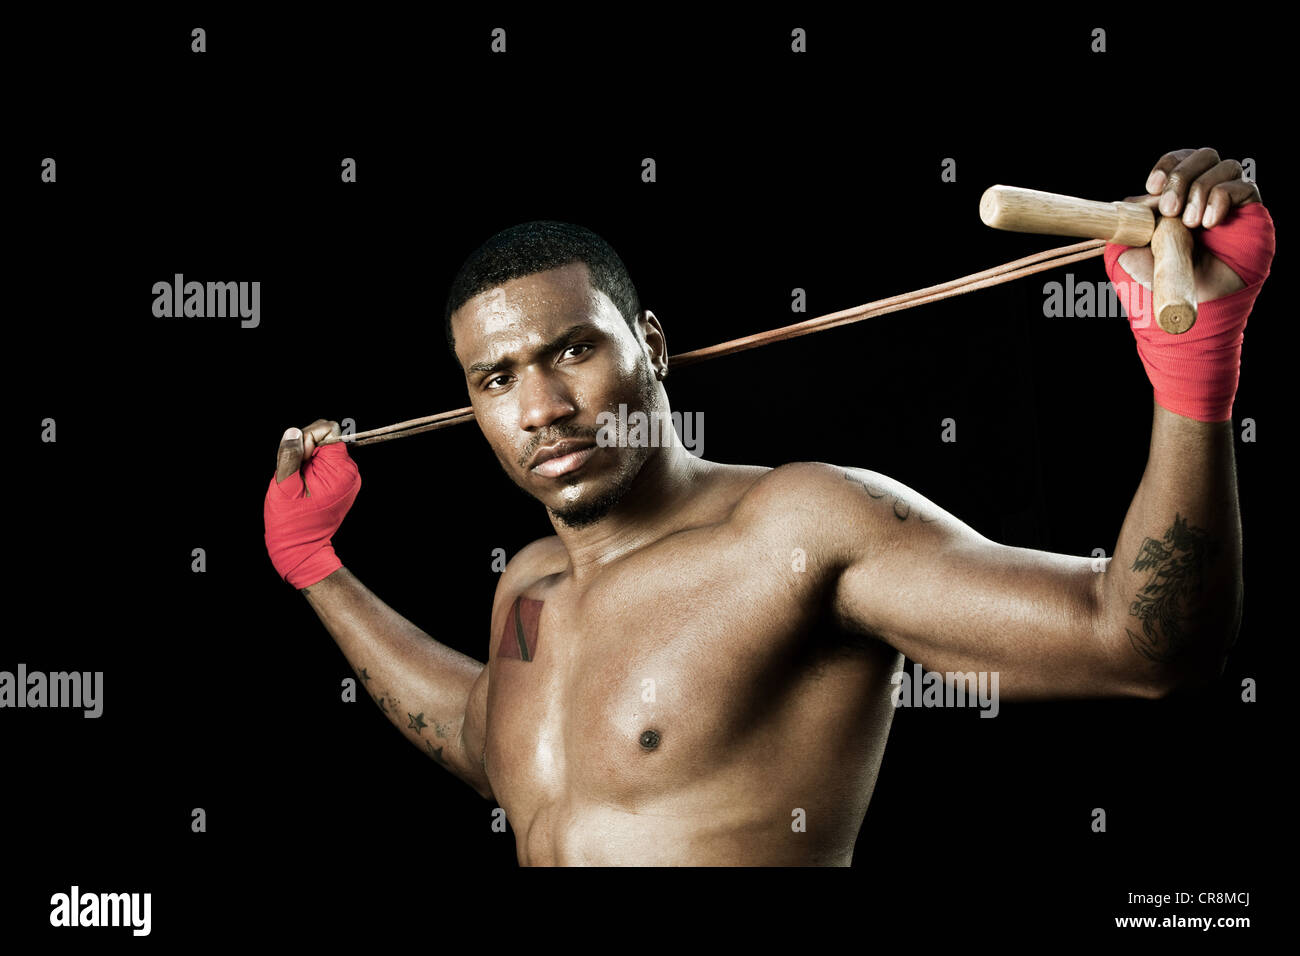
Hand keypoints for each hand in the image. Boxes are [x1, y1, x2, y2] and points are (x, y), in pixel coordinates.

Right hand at [265, 419, 360, 588]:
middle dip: (307, 447)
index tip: (299, 459)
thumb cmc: (291, 520)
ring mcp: (348, 478)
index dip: (309, 437)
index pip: (329, 430)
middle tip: (295, 472)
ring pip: (324, 450)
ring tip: (298, 482)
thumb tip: (294, 432)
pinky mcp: (342, 484)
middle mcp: (350, 471)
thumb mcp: (285, 485)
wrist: (300, 549)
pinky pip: (325, 464)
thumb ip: (290, 456)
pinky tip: (302, 486)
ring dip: (307, 459)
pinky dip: (311, 469)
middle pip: (327, 437)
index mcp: (341, 469)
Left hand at [1115, 147, 1262, 301]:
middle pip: (1204, 156)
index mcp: (1176, 199)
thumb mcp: (1128, 249)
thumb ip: (1130, 220)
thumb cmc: (1156, 284)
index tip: (1152, 187)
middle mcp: (1204, 197)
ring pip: (1226, 166)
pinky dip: (1222, 198)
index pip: (1179, 161)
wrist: (1185, 310)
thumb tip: (1135, 198)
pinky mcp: (1252, 215)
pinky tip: (1208, 224)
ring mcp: (1230, 205)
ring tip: (1190, 225)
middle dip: (1183, 176)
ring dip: (1201, 190)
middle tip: (1170, 209)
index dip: (1168, 165)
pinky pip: (1245, 187)